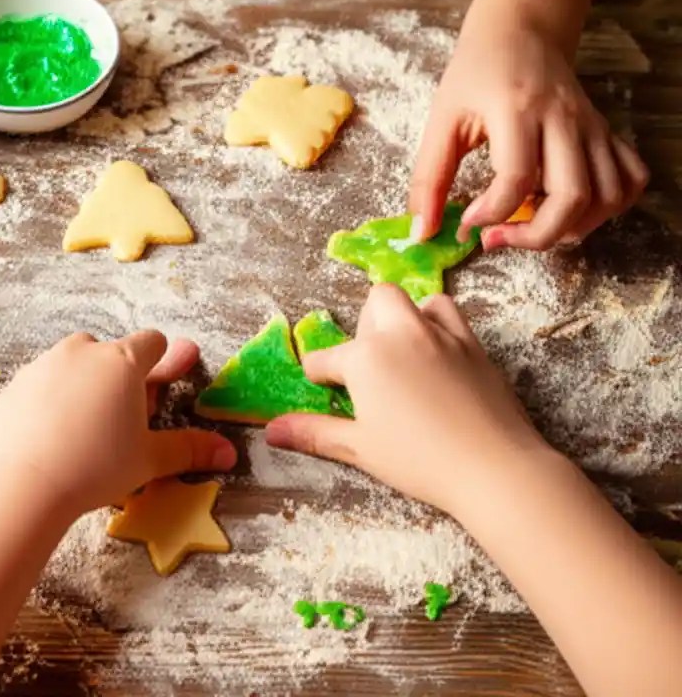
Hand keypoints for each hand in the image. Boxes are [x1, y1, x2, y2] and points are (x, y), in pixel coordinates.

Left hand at [0, 331, 236, 515]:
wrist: (20, 482)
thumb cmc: (96, 466)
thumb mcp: (149, 460)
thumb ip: (188, 450)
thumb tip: (228, 452)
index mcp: (122, 361)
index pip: (152, 342)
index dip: (162, 360)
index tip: (163, 379)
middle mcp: (82, 352)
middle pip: (110, 353)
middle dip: (120, 377)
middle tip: (126, 415)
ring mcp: (43, 364)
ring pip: (73, 366)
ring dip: (84, 387)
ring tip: (86, 430)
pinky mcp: (13, 385)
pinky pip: (41, 386)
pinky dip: (50, 402)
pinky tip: (51, 436)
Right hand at [265, 285, 551, 517]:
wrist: (494, 465)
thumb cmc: (419, 460)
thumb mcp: (359, 448)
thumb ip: (314, 432)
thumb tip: (271, 430)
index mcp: (365, 358)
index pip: (325, 359)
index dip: (319, 376)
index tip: (324, 390)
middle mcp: (401, 335)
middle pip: (374, 303)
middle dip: (363, 326)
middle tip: (367, 364)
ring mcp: (441, 335)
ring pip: (414, 301)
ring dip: (402, 317)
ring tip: (401, 352)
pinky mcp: (474, 344)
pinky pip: (450, 314)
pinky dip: (437, 323)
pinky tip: (435, 354)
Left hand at [409, 2, 648, 250]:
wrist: (519, 34)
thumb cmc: (476, 75)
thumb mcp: (441, 121)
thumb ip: (428, 179)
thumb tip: (423, 232)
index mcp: (517, 110)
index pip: (516, 179)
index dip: (490, 214)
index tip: (467, 222)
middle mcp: (564, 119)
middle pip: (572, 197)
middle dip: (534, 236)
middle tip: (497, 238)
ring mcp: (592, 127)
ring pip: (607, 197)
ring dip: (572, 228)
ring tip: (531, 225)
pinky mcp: (606, 133)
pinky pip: (629, 180)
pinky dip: (607, 207)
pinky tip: (569, 209)